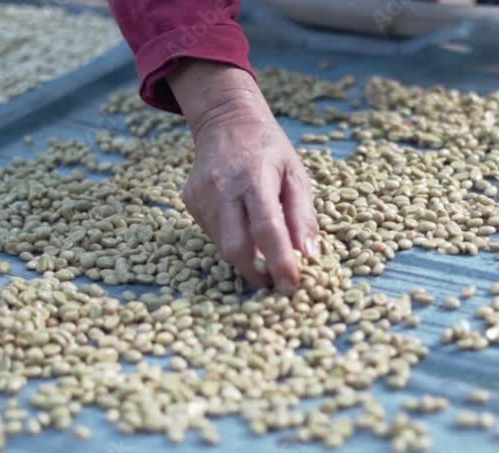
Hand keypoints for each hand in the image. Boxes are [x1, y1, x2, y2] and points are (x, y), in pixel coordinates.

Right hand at [169, 61, 318, 294]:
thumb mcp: (296, 174)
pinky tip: (241, 223)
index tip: (291, 286)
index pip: (267, 230)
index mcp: (255, 178)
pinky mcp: (190, 201)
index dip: (280, 263)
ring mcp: (202, 195)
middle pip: (236, 248)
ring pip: (222, 245)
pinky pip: (213, 234)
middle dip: (256, 273)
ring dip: (245, 257)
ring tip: (262, 249)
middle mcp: (223, 188)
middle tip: (275, 283)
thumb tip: (307, 256)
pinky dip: (231, 239)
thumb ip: (303, 215)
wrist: (226, 120)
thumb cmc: (269, 148)